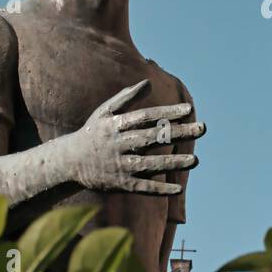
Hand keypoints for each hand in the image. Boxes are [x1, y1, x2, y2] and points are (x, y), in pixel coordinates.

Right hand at [66, 80, 203, 194]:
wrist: (68, 162)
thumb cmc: (92, 133)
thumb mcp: (104, 112)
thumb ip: (127, 97)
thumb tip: (148, 82)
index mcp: (117, 125)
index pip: (146, 117)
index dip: (167, 112)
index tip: (188, 109)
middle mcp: (120, 144)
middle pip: (153, 138)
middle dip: (179, 133)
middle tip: (202, 128)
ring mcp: (120, 165)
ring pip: (151, 164)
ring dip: (173, 163)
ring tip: (196, 160)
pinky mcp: (120, 184)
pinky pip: (143, 187)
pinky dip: (160, 189)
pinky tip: (178, 188)